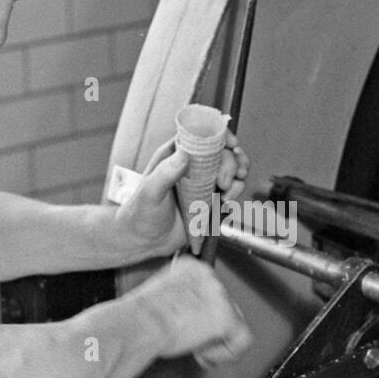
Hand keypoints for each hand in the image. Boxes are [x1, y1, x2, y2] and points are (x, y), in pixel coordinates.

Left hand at [115, 132, 250, 258]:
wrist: (146, 242)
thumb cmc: (140, 214)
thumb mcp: (149, 192)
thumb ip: (165, 173)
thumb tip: (184, 153)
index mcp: (175, 155)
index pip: (201, 135)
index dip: (220, 135)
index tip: (231, 143)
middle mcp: (192, 165)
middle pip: (222, 152)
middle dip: (231, 164)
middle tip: (224, 183)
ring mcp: (203, 182)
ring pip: (231, 169)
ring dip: (238, 177)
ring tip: (228, 191)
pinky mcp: (210, 199)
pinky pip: (231, 189)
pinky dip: (235, 193)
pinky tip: (225, 202)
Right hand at [127, 255, 252, 364]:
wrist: (141, 323)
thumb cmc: (139, 316)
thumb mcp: (157, 295)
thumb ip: (178, 298)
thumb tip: (186, 313)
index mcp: (192, 267)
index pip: (210, 292)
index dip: (201, 315)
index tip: (189, 326)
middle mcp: (210, 277)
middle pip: (224, 307)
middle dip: (210, 329)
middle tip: (192, 342)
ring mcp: (220, 296)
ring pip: (235, 322)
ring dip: (216, 341)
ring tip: (195, 348)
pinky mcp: (226, 318)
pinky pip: (241, 339)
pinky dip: (224, 353)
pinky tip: (205, 356)